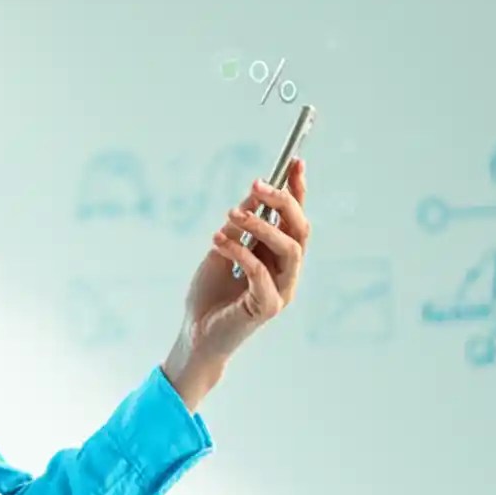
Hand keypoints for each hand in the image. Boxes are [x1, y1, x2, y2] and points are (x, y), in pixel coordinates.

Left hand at [162, 159, 311, 410]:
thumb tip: (254, 191)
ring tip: (233, 214)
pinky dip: (240, 252)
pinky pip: (260, 273)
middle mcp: (287, 271)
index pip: (295, 218)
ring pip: (290, 249)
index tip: (294, 161)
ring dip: (262, 226)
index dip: (298, 190)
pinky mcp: (267, 307)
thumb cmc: (210, 293)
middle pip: (300, 229)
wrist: (195, 334)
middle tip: (258, 184)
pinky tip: (218, 241)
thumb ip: (240, 225)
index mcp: (278, 256)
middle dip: (283, 201)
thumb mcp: (223, 247)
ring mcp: (281, 290)